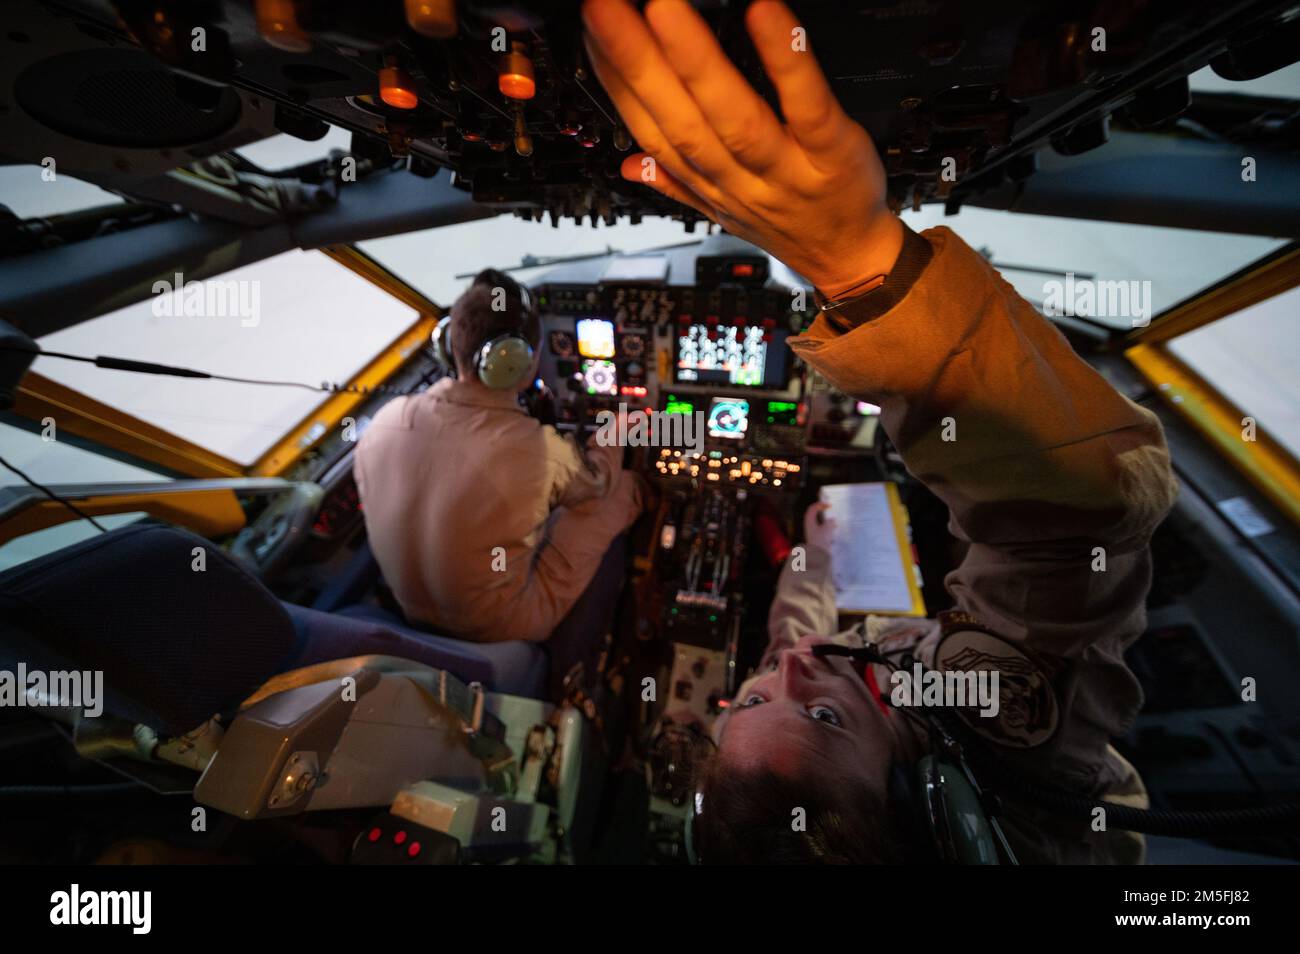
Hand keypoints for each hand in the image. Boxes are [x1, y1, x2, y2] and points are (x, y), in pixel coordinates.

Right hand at [582, 0, 902, 297]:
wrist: (852, 259)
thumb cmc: (792, 227)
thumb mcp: (725, 213)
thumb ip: (676, 183)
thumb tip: (629, 164)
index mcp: (706, 184)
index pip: (650, 131)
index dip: (616, 82)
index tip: (594, 29)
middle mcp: (737, 178)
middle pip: (678, 121)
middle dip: (637, 61)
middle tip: (606, 5)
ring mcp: (786, 167)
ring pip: (732, 117)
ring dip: (693, 61)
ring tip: (664, 7)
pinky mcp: (835, 152)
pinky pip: (808, 107)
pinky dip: (788, 63)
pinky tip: (768, 15)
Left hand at [803, 501, 834, 551]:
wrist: (817, 557)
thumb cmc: (821, 541)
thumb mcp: (827, 529)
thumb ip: (830, 523)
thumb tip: (832, 520)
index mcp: (809, 521)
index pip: (812, 508)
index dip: (820, 504)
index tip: (830, 506)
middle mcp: (810, 526)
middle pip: (815, 515)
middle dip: (823, 511)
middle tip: (830, 510)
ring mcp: (813, 533)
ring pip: (819, 523)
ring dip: (827, 520)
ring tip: (835, 522)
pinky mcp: (817, 539)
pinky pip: (823, 530)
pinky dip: (828, 528)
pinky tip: (835, 532)